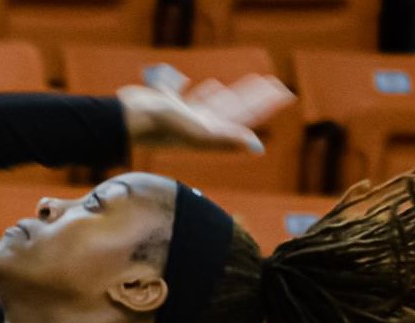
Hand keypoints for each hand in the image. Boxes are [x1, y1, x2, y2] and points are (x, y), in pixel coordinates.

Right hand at [118, 74, 295, 154]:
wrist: (130, 118)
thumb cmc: (163, 126)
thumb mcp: (200, 132)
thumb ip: (228, 139)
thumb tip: (257, 146)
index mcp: (212, 131)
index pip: (246, 116)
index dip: (266, 105)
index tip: (284, 93)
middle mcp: (201, 126)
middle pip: (236, 109)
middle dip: (254, 98)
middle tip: (272, 84)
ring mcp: (186, 116)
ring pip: (216, 103)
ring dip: (231, 95)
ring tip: (243, 85)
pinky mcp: (170, 106)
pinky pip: (191, 97)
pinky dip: (201, 91)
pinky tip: (206, 84)